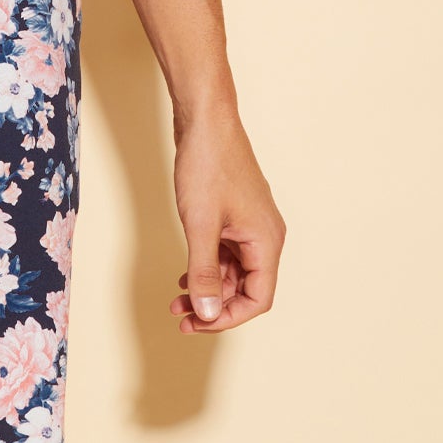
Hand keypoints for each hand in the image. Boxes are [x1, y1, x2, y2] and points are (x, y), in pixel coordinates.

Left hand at [170, 108, 283, 332]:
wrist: (205, 120)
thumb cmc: (208, 166)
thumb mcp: (200, 226)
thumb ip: (205, 273)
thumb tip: (208, 314)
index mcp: (266, 242)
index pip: (259, 299)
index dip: (229, 318)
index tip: (197, 322)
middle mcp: (264, 236)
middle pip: (246, 289)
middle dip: (213, 306)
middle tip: (179, 315)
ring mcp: (250, 225)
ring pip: (233, 272)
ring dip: (207, 288)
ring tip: (176, 300)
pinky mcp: (235, 215)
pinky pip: (226, 253)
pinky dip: (207, 267)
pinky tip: (185, 277)